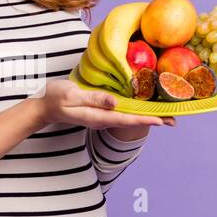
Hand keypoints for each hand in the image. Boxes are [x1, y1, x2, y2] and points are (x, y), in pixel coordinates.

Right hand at [34, 79, 175, 130]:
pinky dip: (136, 112)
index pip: (125, 119)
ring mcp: (101, 117)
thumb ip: (93, 99)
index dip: (144, 119)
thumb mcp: (72, 95)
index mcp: (96, 116)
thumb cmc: (55, 98)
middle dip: (152, 120)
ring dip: (146, 117)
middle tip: (173, 121)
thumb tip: (116, 103)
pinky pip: (122, 114)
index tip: (161, 120)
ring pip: (128, 118)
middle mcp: (102, 119)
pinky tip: (144, 109)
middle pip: (131, 121)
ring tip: (165, 117)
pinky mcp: (100, 112)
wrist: (43, 107)